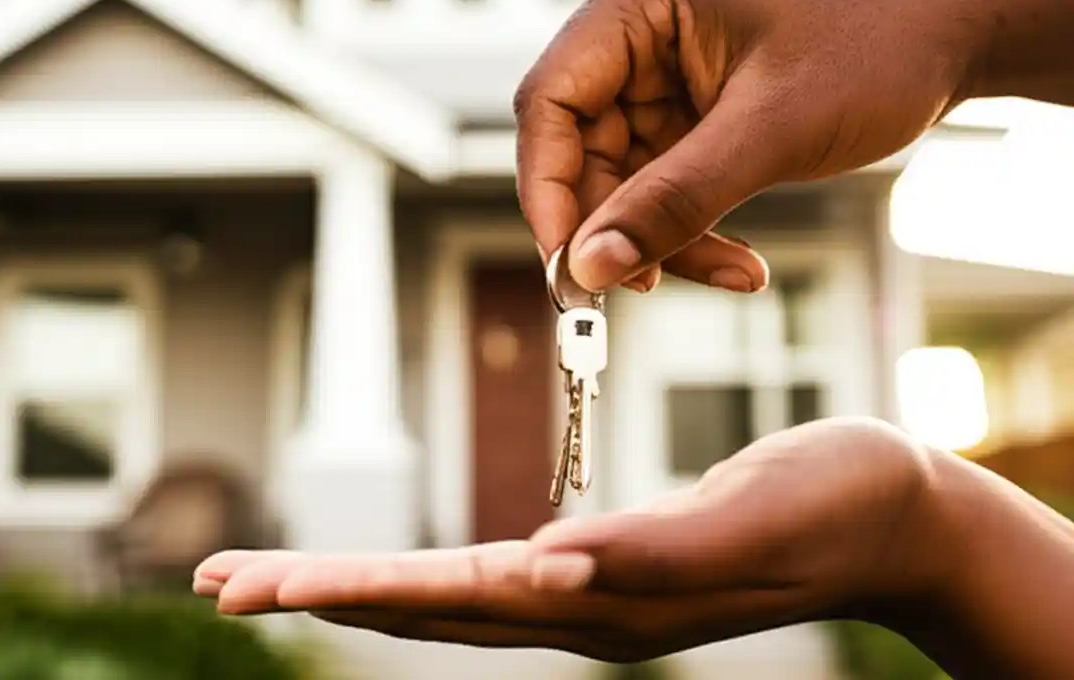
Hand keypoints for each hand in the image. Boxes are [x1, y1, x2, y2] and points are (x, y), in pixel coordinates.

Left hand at [193, 419, 954, 662]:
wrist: (896, 520)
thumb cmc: (838, 502)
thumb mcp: (757, 513)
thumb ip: (657, 549)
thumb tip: (554, 563)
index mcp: (608, 600)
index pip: (448, 598)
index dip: (348, 589)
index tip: (255, 587)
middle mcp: (584, 611)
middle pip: (424, 610)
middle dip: (318, 594)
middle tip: (216, 584)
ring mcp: (593, 599)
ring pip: (446, 600)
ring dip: (354, 588)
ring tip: (272, 580)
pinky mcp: (609, 572)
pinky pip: (488, 580)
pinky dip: (420, 577)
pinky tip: (396, 575)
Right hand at [516, 0, 1002, 292]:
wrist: (960, 34)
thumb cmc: (881, 43)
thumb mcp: (771, 130)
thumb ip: (673, 201)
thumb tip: (589, 269)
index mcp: (643, 0)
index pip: (553, 100)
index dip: (550, 187)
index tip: (571, 263)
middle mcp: (643, 31)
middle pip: (584, 147)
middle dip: (619, 224)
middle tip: (643, 286)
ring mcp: (669, 71)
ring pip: (627, 176)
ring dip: (667, 236)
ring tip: (731, 270)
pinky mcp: (696, 107)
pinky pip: (668, 181)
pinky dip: (694, 224)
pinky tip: (738, 257)